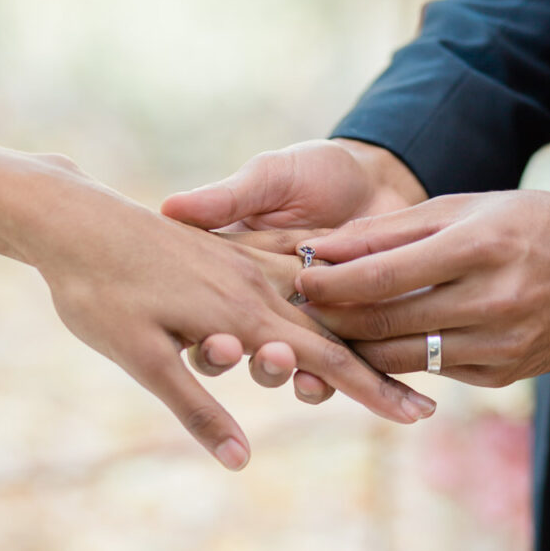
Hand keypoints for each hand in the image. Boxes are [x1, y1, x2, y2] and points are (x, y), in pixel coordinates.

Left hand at [20, 169, 435, 470]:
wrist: (69, 218)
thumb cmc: (97, 292)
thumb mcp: (140, 358)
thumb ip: (195, 405)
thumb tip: (241, 460)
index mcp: (241, 315)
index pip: (325, 360)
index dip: (371, 391)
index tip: (415, 418)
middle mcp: (253, 285)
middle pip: (334, 331)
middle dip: (378, 369)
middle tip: (419, 404)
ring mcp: (241, 261)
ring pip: (316, 300)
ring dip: (354, 332)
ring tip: (388, 361)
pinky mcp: (224, 247)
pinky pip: (287, 267)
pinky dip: (319, 290)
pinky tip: (329, 293)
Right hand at [162, 138, 426, 398]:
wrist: (378, 176)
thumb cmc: (314, 171)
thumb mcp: (268, 178)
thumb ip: (227, 199)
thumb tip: (171, 207)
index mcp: (236, 276)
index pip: (208, 316)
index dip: (207, 339)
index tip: (218, 341)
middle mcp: (265, 308)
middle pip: (248, 350)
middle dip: (254, 361)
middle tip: (266, 356)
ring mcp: (307, 325)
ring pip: (287, 366)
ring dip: (286, 373)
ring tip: (298, 370)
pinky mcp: (350, 334)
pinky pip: (336, 370)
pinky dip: (340, 379)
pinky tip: (346, 378)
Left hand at [295, 191, 549, 386]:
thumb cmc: (526, 224)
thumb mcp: (463, 208)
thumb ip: (388, 230)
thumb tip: (320, 248)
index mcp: (478, 248)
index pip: (380, 276)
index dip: (329, 282)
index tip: (298, 277)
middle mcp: (491, 302)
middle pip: (383, 323)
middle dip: (331, 317)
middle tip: (302, 307)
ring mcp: (500, 346)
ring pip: (400, 358)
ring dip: (355, 345)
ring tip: (330, 325)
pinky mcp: (502, 374)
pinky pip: (432, 372)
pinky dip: (398, 358)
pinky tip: (379, 340)